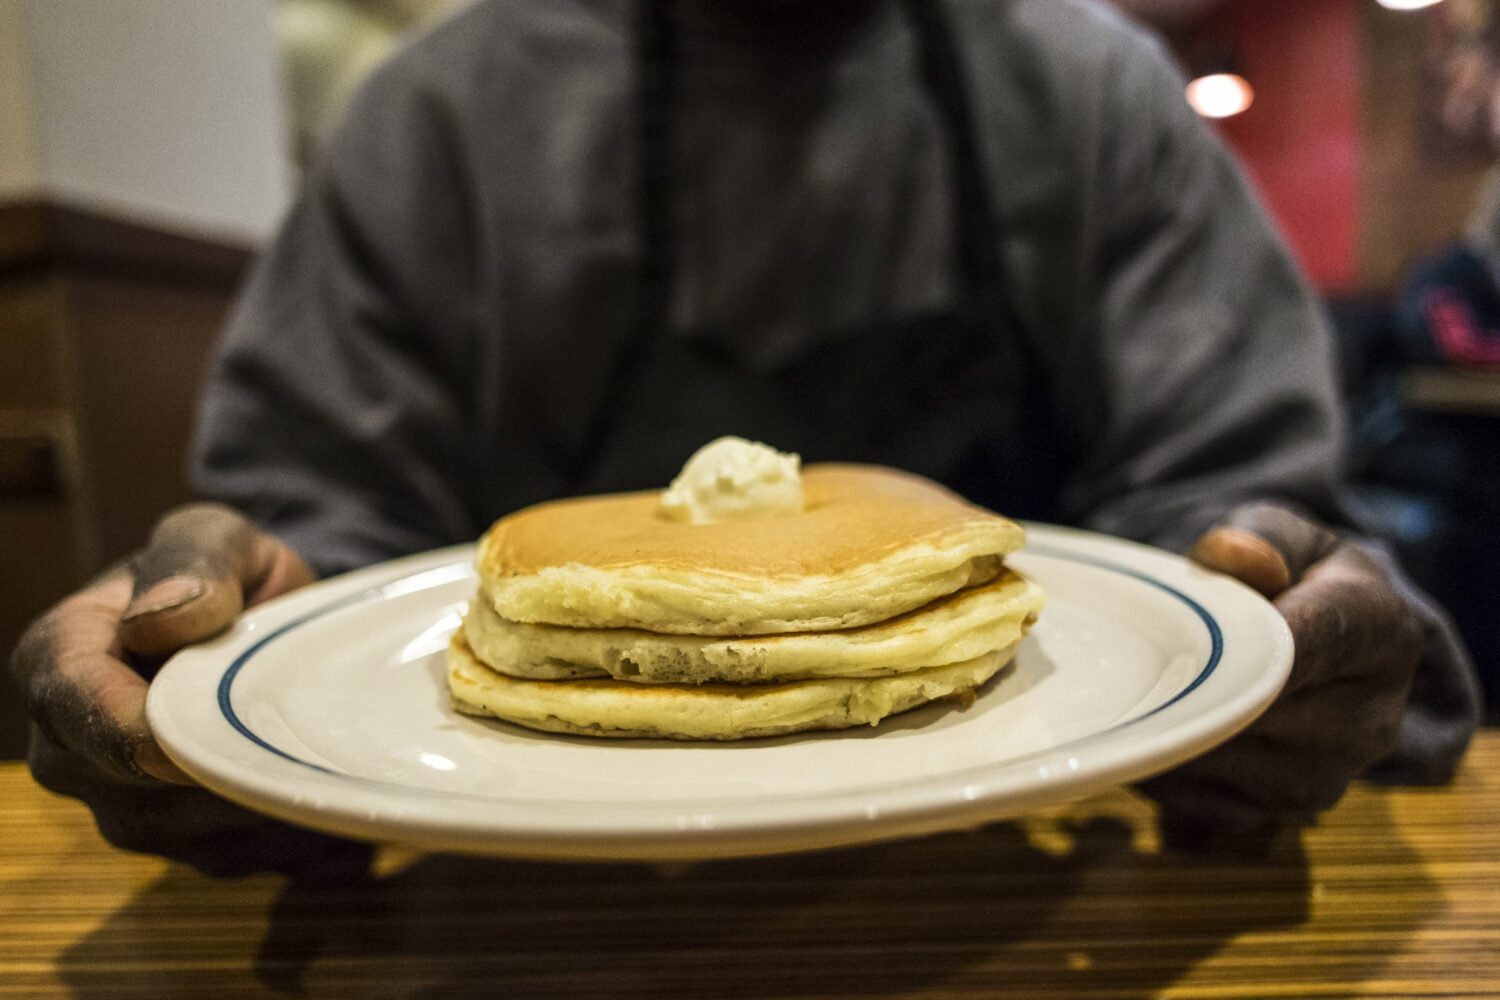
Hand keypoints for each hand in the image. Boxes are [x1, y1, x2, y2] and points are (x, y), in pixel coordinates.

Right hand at [11, 504, 365, 874]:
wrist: (261, 622)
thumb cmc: (225, 574)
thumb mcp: (215, 537)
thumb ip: (192, 562)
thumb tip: (156, 620)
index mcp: (56, 661)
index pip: (78, 709)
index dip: (138, 731)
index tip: (207, 732)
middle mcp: (69, 748)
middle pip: (134, 791)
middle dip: (219, 773)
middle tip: (301, 747)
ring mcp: (119, 804)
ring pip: (186, 835)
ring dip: (259, 808)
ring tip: (327, 766)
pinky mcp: (175, 841)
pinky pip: (230, 859)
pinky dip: (286, 834)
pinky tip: (330, 797)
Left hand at [1138, 503, 1422, 852]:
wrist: (1321, 635)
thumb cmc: (1294, 574)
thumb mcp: (1284, 535)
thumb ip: (1259, 538)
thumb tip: (1231, 555)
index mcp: (1383, 635)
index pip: (1306, 645)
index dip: (1238, 646)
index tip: (1178, 640)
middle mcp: (1372, 719)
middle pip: (1264, 719)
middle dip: (1193, 698)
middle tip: (1125, 677)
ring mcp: (1336, 775)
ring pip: (1237, 775)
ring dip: (1174, 746)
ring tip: (1127, 709)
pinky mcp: (1292, 813)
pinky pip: (1218, 809)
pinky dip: (1171, 782)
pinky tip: (1143, 742)